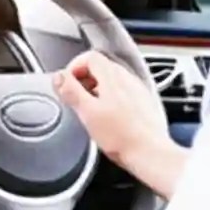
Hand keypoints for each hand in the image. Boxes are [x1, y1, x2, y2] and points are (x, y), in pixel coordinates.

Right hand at [54, 51, 187, 198]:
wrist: (150, 153)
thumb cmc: (121, 136)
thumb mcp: (88, 113)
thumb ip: (71, 91)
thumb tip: (58, 76)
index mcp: (112, 76)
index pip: (90, 57)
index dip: (74, 67)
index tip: (67, 84)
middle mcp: (127, 78)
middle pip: (101, 66)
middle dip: (85, 79)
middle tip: (76, 98)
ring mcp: (138, 89)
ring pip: (112, 80)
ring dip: (98, 89)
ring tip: (91, 109)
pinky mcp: (144, 103)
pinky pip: (123, 92)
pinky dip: (111, 99)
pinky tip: (109, 118)